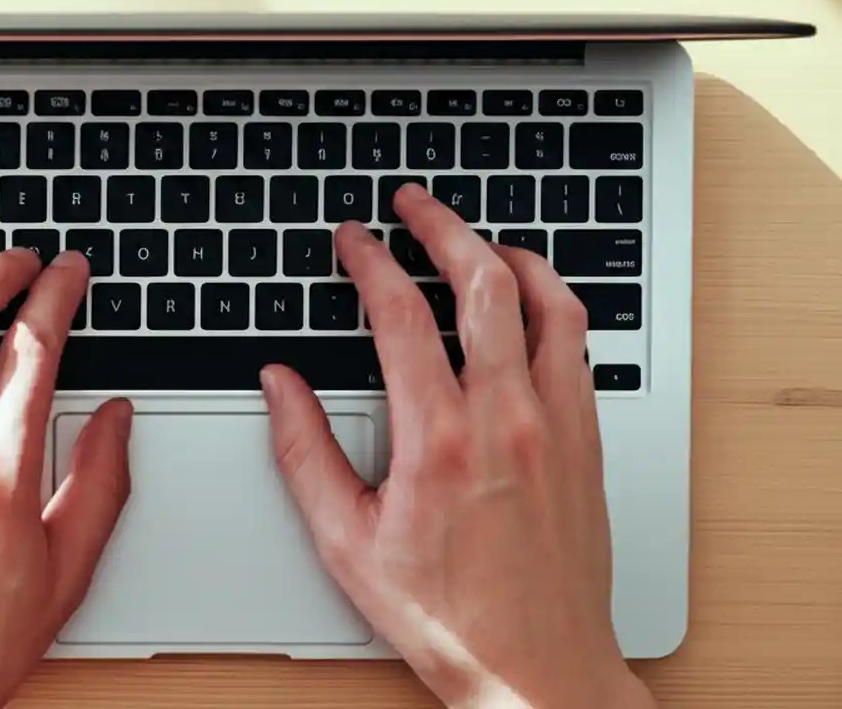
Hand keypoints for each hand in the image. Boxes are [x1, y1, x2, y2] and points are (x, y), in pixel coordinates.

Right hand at [261, 184, 654, 708]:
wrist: (535, 669)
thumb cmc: (445, 616)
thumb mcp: (346, 542)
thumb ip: (303, 453)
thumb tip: (280, 386)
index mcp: (436, 437)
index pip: (400, 314)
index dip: (370, 261)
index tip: (353, 240)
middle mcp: (505, 417)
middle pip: (482, 283)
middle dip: (442, 227)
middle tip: (414, 204)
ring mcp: (556, 424)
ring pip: (547, 302)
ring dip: (508, 254)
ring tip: (479, 239)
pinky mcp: (586, 441)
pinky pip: (576, 345)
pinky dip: (552, 303)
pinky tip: (533, 304)